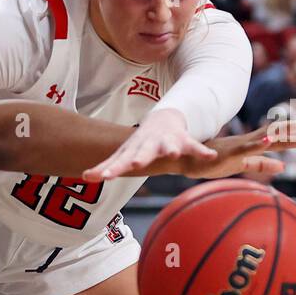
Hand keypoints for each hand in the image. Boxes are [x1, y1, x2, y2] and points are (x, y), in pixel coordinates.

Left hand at [83, 108, 214, 181]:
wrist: (164, 118)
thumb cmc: (140, 143)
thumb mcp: (124, 153)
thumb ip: (106, 167)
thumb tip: (84, 176)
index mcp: (133, 150)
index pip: (119, 162)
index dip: (111, 169)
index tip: (102, 176)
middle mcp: (149, 145)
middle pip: (143, 153)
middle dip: (139, 158)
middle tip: (135, 164)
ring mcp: (167, 142)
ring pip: (169, 147)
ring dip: (171, 150)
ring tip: (174, 154)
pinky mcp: (185, 141)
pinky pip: (194, 147)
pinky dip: (202, 151)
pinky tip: (211, 156)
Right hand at [174, 118, 295, 179]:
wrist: (190, 160)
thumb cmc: (214, 161)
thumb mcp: (243, 165)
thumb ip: (262, 164)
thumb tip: (283, 166)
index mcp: (255, 146)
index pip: (282, 140)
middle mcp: (250, 142)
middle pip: (279, 135)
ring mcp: (241, 146)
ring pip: (267, 137)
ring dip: (284, 132)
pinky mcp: (230, 153)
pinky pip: (247, 149)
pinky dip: (259, 144)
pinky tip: (269, 140)